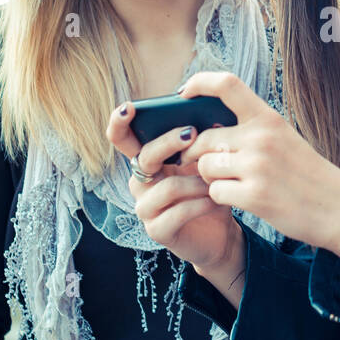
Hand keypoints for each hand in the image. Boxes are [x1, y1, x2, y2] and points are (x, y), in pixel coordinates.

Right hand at [105, 104, 243, 288]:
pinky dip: (200, 204)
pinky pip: (177, 213)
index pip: (122, 139)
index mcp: (147, 161)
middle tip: (192, 133)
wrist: (219, 233)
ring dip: (196, 182)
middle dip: (168, 143)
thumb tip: (214, 120)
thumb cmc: (208, 189)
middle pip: (145, 157)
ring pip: (167, 187)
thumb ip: (200, 142)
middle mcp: (140, 182)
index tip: (129, 107)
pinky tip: (215, 200)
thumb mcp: (204, 162)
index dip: (120, 123)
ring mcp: (145, 208)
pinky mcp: (157, 231)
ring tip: (216, 180)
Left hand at [178, 72, 339, 267]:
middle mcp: (261, 138)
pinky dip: (221, 198)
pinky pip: (215, 192)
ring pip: (206, 166)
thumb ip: (251, 131)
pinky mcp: (255, 196)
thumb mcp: (284, 139)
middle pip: (204, 138)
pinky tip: (241, 199)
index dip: (198, 82)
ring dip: (210, 179)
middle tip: (204, 165)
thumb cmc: (307, 175)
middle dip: (196, 154)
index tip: (183, 93)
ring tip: (232, 184)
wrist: (339, 208)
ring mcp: (257, 167)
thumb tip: (208, 130)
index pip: (226, 84)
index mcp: (269, 118)